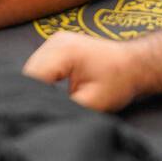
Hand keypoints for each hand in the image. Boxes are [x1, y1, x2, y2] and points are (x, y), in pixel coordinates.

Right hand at [23, 31, 143, 111]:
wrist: (133, 64)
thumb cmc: (119, 81)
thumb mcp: (93, 102)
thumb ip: (65, 109)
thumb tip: (43, 118)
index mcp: (62, 51)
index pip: (32, 78)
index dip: (30, 99)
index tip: (31, 118)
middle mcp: (53, 42)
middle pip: (28, 73)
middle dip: (30, 94)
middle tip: (35, 115)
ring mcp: (53, 42)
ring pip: (31, 70)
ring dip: (34, 88)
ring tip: (42, 106)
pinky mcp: (54, 48)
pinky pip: (39, 67)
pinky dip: (40, 82)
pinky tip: (46, 95)